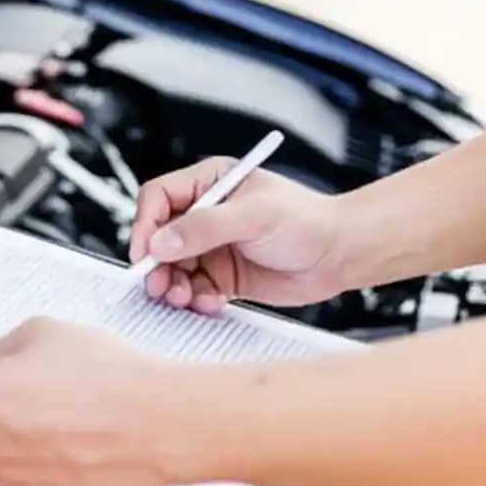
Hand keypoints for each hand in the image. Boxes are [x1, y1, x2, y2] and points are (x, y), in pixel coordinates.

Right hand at [129, 157, 345, 312]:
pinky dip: (196, 299)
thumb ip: (205, 228)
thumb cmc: (307, 220)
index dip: (146, 225)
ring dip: (173, 285)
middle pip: (159, 238)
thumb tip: (161, 242)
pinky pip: (194, 290)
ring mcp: (211, 247)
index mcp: (209, 184)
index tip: (145, 252)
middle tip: (158, 284)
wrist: (340, 255)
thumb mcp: (254, 216)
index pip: (158, 198)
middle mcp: (205, 215)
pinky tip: (213, 300)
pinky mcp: (221, 276)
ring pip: (172, 268)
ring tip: (183, 296)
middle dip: (156, 264)